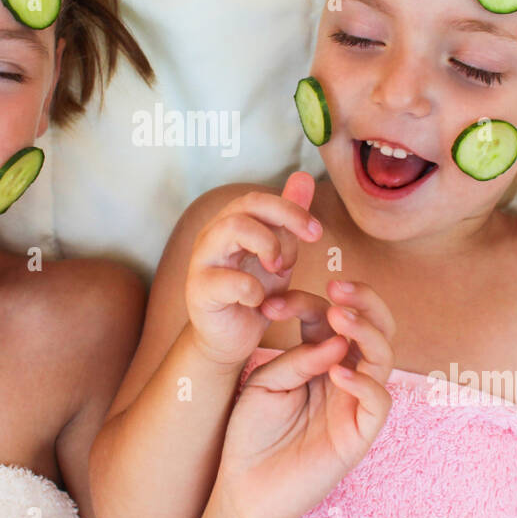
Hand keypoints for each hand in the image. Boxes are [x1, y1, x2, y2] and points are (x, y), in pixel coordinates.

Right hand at [184, 172, 321, 365]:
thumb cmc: (252, 294)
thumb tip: (303, 178)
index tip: (316, 231)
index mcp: (231, 224)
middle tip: (310, 241)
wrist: (230, 339)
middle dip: (284, 217)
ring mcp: (203, 262)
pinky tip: (260, 301)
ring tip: (280, 269)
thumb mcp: (279, 253)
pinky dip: (251, 290)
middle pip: (245, 206)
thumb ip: (287, 219)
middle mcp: (213, 236)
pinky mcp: (200, 291)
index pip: (258, 199)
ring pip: (231, 228)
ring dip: (267, 245)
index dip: (291, 208)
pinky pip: (226, 280)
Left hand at [214, 279, 394, 517]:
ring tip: (340, 317)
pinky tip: (337, 372)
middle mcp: (345, 375)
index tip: (271, 302)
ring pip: (383, 357)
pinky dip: (364, 382)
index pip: (329, 316)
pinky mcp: (359, 434)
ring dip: (366, 331)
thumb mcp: (265, 383)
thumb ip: (297, 358)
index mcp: (320, 358)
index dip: (306, 301)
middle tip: (337, 284)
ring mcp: (355, 403)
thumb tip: (335, 339)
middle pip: (374, 328)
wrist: (244, 486)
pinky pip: (378, 402)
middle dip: (363, 301)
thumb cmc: (252, 432)